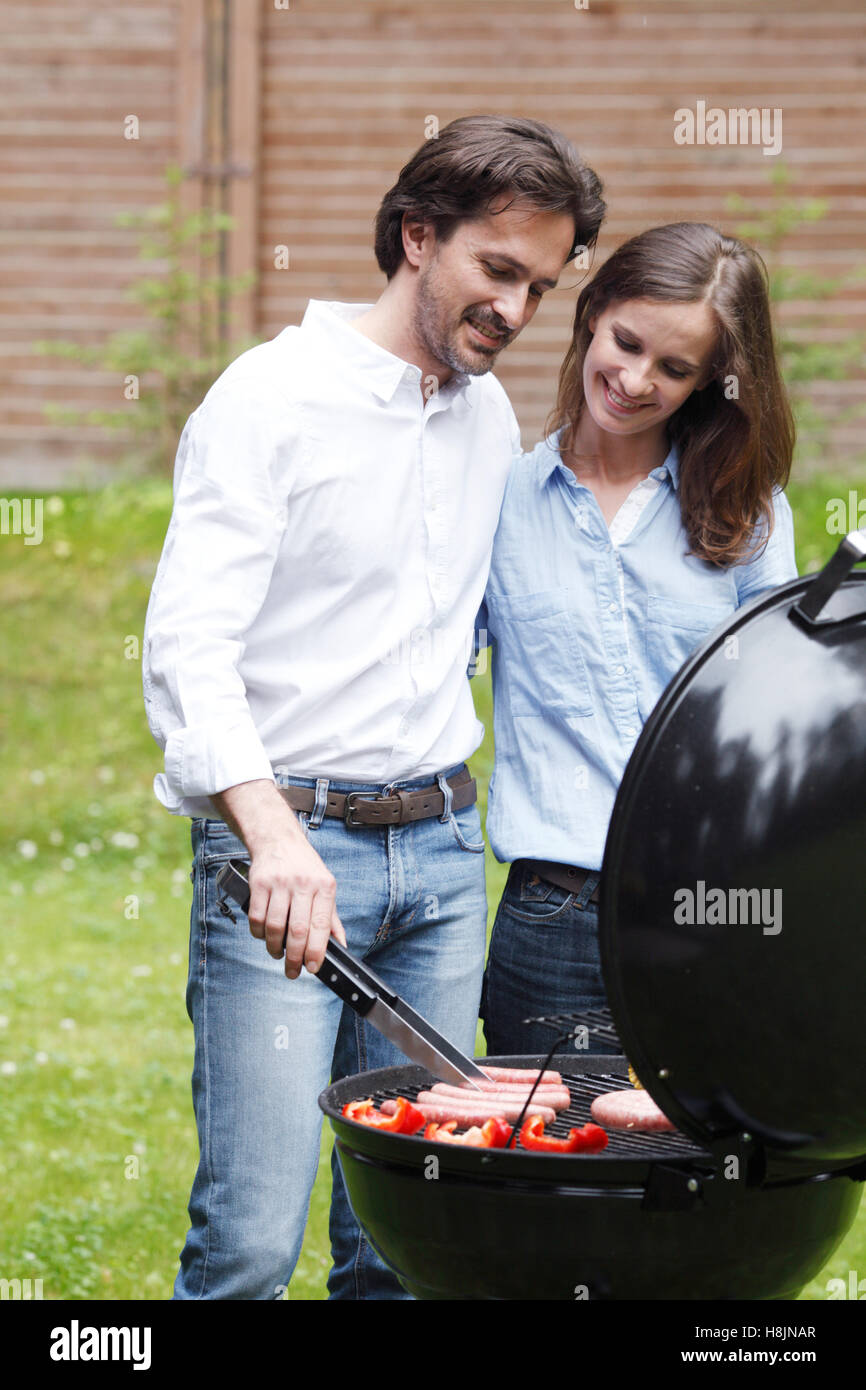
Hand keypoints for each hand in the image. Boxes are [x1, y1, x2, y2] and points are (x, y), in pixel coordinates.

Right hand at [246, 828, 346, 979]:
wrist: (278, 838)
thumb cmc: (304, 867)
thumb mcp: (324, 886)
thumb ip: (331, 917)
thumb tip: (341, 946)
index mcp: (324, 886)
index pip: (321, 925)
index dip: (317, 951)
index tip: (313, 967)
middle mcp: (303, 884)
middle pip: (297, 930)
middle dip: (294, 958)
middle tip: (292, 971)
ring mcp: (279, 883)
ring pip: (274, 926)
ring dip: (274, 948)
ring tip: (278, 954)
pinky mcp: (259, 883)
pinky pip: (256, 917)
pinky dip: (259, 934)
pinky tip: (264, 936)